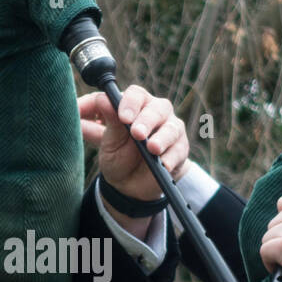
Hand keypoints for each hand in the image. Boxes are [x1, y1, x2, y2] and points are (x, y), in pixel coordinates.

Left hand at [79, 84, 188, 204]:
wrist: (129, 186)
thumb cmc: (118, 155)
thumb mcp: (106, 141)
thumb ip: (105, 121)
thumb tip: (101, 100)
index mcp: (136, 105)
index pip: (136, 94)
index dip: (129, 103)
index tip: (122, 117)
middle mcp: (156, 113)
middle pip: (157, 107)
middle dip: (146, 120)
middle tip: (136, 133)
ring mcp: (171, 130)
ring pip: (172, 127)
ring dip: (161, 138)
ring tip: (152, 148)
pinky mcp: (180, 149)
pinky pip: (179, 150)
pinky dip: (171, 157)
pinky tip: (164, 164)